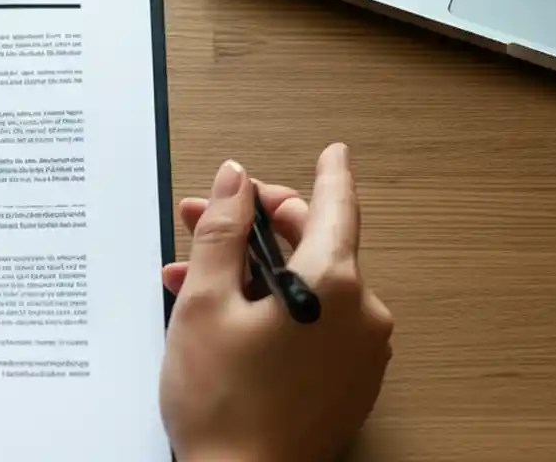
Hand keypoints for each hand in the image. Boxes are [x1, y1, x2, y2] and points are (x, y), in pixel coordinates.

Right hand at [159, 144, 393, 461]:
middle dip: (257, 228)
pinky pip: (318, 324)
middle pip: (316, 244)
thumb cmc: (222, 403)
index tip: (333, 152)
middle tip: (204, 220)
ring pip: (309, 286)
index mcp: (332, 283)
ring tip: (194, 283)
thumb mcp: (206, 302)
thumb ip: (223, 231)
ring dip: (255, 273)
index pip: (335, 206)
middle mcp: (362, 314)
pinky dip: (277, 310)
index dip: (328, 173)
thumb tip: (236, 179)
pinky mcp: (351, 382)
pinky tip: (227, 318)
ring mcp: (362, 353)